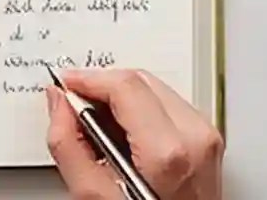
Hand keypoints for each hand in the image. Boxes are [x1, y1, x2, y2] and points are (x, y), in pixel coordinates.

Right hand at [45, 69, 223, 199]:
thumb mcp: (93, 196)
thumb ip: (67, 144)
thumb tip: (58, 103)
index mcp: (167, 151)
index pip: (123, 85)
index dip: (87, 79)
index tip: (66, 85)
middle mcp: (194, 137)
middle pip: (140, 81)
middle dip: (103, 88)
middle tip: (77, 109)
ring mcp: (206, 138)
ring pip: (153, 89)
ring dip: (121, 99)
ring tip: (101, 129)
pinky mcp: (208, 139)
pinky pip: (168, 105)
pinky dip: (140, 110)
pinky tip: (126, 135)